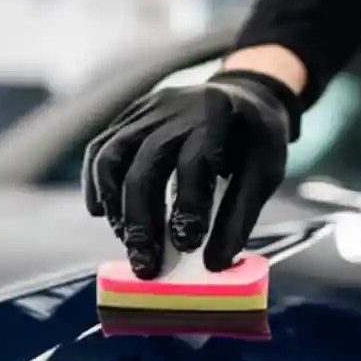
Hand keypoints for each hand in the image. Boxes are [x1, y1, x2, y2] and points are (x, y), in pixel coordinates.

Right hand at [83, 70, 298, 277]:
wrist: (244, 95)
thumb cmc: (255, 139)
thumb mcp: (264, 172)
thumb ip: (240, 216)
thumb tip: (214, 264)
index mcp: (217, 114)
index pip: (194, 162)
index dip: (188, 207)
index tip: (187, 246)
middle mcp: (176, 106)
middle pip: (145, 164)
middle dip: (141, 220)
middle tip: (145, 264)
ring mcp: (147, 108)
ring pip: (112, 155)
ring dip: (115, 206)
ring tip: (126, 241)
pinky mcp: (130, 117)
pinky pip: (101, 148)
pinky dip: (96, 183)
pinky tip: (102, 213)